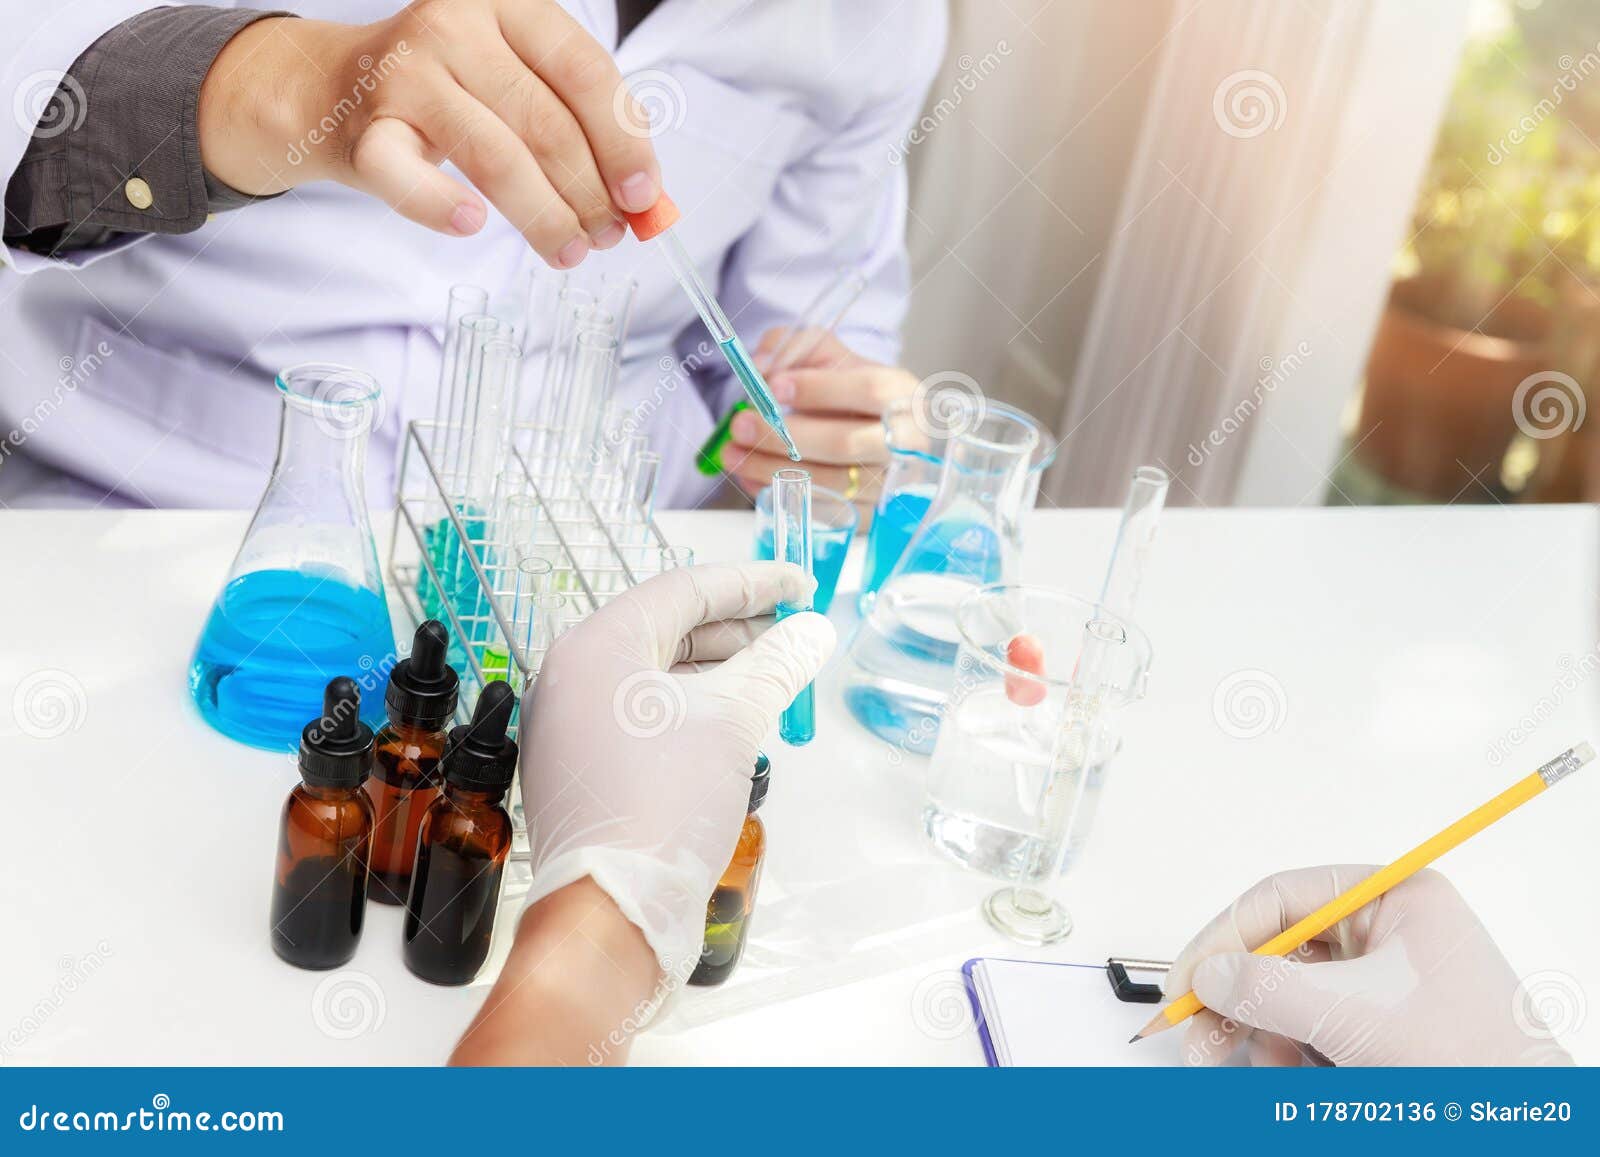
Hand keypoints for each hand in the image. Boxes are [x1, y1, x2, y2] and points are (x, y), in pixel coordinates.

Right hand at [198, 2, 661, 265]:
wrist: (332, 89)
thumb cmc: (448, 91)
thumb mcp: (513, 78)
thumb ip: (575, 121)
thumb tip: (643, 196)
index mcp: (506, 5)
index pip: (583, 72)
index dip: (622, 138)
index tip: (645, 193)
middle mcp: (454, 27)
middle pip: (545, 123)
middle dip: (589, 192)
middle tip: (609, 236)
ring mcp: (405, 76)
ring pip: (494, 158)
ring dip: (543, 217)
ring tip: (569, 251)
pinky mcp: (366, 130)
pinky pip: (410, 180)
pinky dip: (443, 208)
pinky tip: (474, 227)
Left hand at [518, 562, 835, 973]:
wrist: (613, 908)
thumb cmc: (663, 807)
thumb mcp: (734, 722)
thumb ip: (777, 665)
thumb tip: (814, 631)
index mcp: (595, 646)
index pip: (684, 591)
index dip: (752, 584)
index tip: (800, 586)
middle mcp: (569, 675)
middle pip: (666, 628)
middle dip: (737, 630)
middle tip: (793, 633)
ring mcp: (567, 722)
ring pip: (652, 673)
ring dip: (716, 671)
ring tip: (772, 677)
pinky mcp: (577, 764)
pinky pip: (637, 713)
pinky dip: (688, 706)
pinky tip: (731, 720)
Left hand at [723, 329, 916, 523]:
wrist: (874, 433)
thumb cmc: (850, 393)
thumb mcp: (831, 356)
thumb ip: (797, 347)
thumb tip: (761, 365)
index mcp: (902, 395)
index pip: (868, 390)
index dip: (820, 389)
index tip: (773, 387)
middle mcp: (906, 443)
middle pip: (845, 444)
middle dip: (785, 436)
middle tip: (740, 425)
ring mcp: (890, 485)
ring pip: (828, 484)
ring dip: (771, 470)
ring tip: (733, 454)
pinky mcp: (871, 517)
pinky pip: (821, 511)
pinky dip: (780, 495)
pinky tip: (751, 478)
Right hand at [1165, 866, 1573, 1065]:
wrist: (1527, 1129)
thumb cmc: (1477, 1066)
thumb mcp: (1357, 1017)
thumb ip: (1268, 988)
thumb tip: (1207, 974)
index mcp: (1395, 898)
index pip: (1282, 897)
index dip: (1224, 937)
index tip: (1186, 981)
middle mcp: (1388, 932)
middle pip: (1279, 947)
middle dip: (1236, 995)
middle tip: (1195, 1034)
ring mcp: (1384, 981)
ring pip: (1289, 994)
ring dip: (1264, 1033)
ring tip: (1262, 1068)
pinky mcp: (1382, 1027)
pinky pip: (1311, 1029)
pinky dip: (1291, 1055)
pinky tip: (1296, 1076)